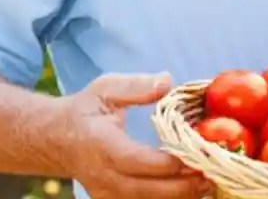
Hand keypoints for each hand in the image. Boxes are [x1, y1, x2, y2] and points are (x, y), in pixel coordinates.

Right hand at [59, 72, 210, 198]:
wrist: (57, 139)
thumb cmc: (85, 111)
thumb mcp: (105, 88)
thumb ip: (135, 86)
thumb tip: (167, 81)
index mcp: (100, 144)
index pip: (135, 161)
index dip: (166, 163)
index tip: (195, 155)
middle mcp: (101, 175)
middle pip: (145, 190)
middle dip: (181, 186)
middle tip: (211, 175)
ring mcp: (105, 193)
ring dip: (178, 196)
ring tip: (207, 184)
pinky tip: (190, 189)